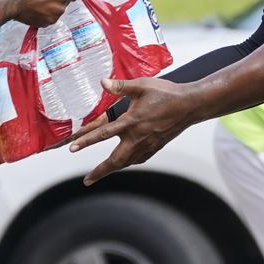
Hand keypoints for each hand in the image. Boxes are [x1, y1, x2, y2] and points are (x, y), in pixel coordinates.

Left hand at [69, 76, 196, 184]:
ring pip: (126, 162)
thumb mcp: (142, 86)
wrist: (190, 105)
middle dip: (100, 172)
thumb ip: (121, 86)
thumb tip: (102, 83)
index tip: (73, 148)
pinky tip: (126, 162)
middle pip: (115, 160)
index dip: (86, 141)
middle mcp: (138, 137)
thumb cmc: (167, 94)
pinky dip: (129, 163)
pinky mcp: (156, 146)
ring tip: (101, 174)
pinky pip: (139, 159)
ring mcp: (147, 144)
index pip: (103, 133)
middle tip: (88, 180)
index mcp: (131, 122)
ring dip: (112, 169)